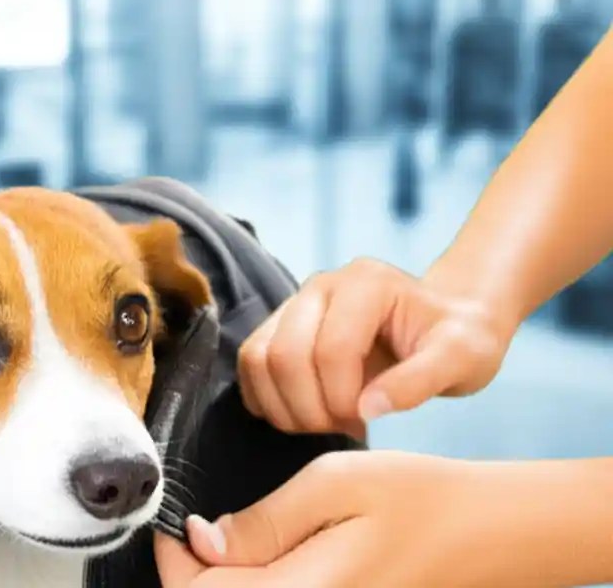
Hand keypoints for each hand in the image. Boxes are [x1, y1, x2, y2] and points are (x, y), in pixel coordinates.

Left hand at [155, 450, 592, 587]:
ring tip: (227, 535)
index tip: (174, 522)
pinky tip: (261, 553)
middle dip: (193, 571)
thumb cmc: (419, 498)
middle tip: (196, 526)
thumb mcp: (334, 485)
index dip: (173, 562)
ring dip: (222, 579)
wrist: (492, 532)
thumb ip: (264, 521)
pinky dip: (254, 581)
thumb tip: (203, 542)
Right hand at [238, 258, 516, 435]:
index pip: (332, 350)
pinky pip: (250, 363)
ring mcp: (295, 303)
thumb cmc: (461, 339)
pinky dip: (266, 399)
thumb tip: (366, 410)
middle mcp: (321, 286)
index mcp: (366, 284)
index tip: (367, 422)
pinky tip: (304, 415)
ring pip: (257, 358)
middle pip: (285, 355)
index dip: (342, 399)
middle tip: (345, 429)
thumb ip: (418, 382)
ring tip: (324, 424)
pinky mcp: (280, 324)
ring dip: (283, 406)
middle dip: (310, 408)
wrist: (448, 320)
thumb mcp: (463, 359)